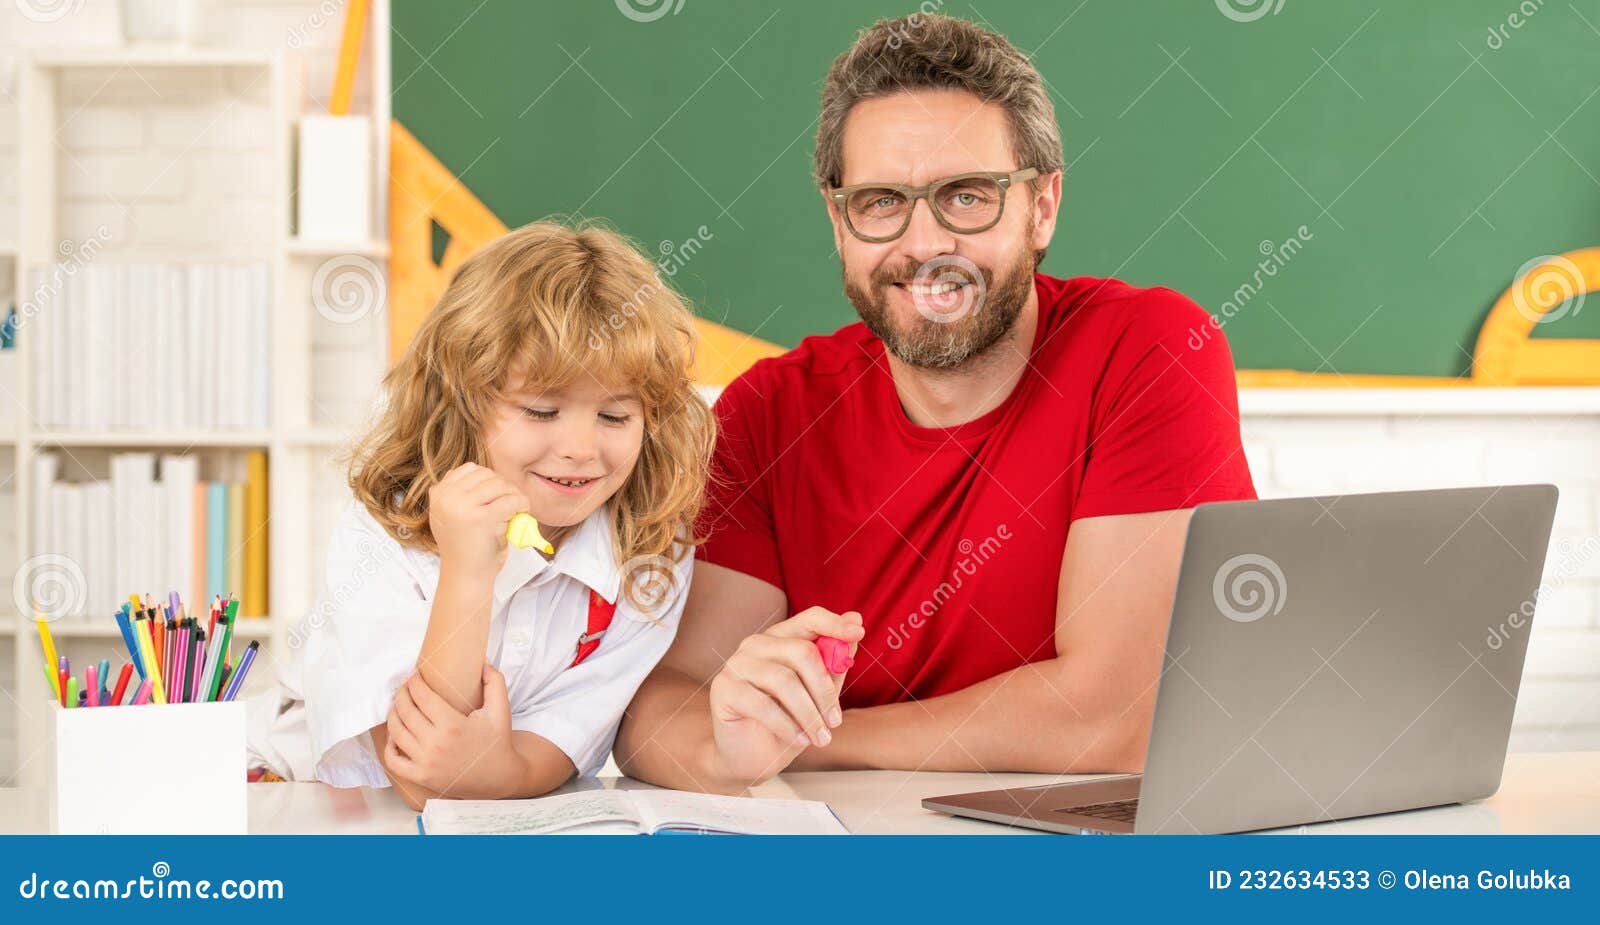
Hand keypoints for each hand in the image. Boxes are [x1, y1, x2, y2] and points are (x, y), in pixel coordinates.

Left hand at [383, 664, 519, 797]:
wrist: (499, 778)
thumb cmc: (497, 742)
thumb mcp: (501, 709)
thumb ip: (494, 681)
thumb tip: (482, 661)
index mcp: (452, 725)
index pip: (421, 696)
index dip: (414, 682)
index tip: (414, 675)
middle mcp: (435, 744)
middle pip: (405, 711)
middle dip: (401, 694)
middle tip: (404, 687)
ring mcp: (426, 763)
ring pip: (396, 732)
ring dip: (393, 714)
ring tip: (398, 705)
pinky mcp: (421, 777)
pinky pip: (393, 761)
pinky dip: (389, 746)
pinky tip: (396, 735)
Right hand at [427, 463, 527, 573]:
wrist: (465, 577)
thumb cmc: (464, 548)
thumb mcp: (449, 516)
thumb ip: (456, 494)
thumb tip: (481, 472)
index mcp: (438, 495)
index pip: (469, 469)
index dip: (489, 479)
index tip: (497, 494)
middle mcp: (446, 498)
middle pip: (487, 475)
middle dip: (504, 487)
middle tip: (512, 503)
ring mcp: (462, 507)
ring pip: (500, 485)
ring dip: (514, 495)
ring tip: (517, 509)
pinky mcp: (482, 519)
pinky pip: (511, 500)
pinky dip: (522, 504)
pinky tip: (522, 513)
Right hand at [707, 607, 864, 785]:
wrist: (750, 757)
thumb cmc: (787, 722)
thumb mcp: (817, 694)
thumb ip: (834, 661)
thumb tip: (856, 622)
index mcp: (781, 638)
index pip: (810, 618)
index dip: (835, 624)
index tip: (859, 633)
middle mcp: (756, 644)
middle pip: (802, 651)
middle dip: (824, 690)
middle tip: (835, 721)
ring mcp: (736, 664)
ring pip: (784, 681)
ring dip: (809, 715)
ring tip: (821, 738)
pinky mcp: (724, 689)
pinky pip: (763, 705)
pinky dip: (787, 726)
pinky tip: (799, 741)